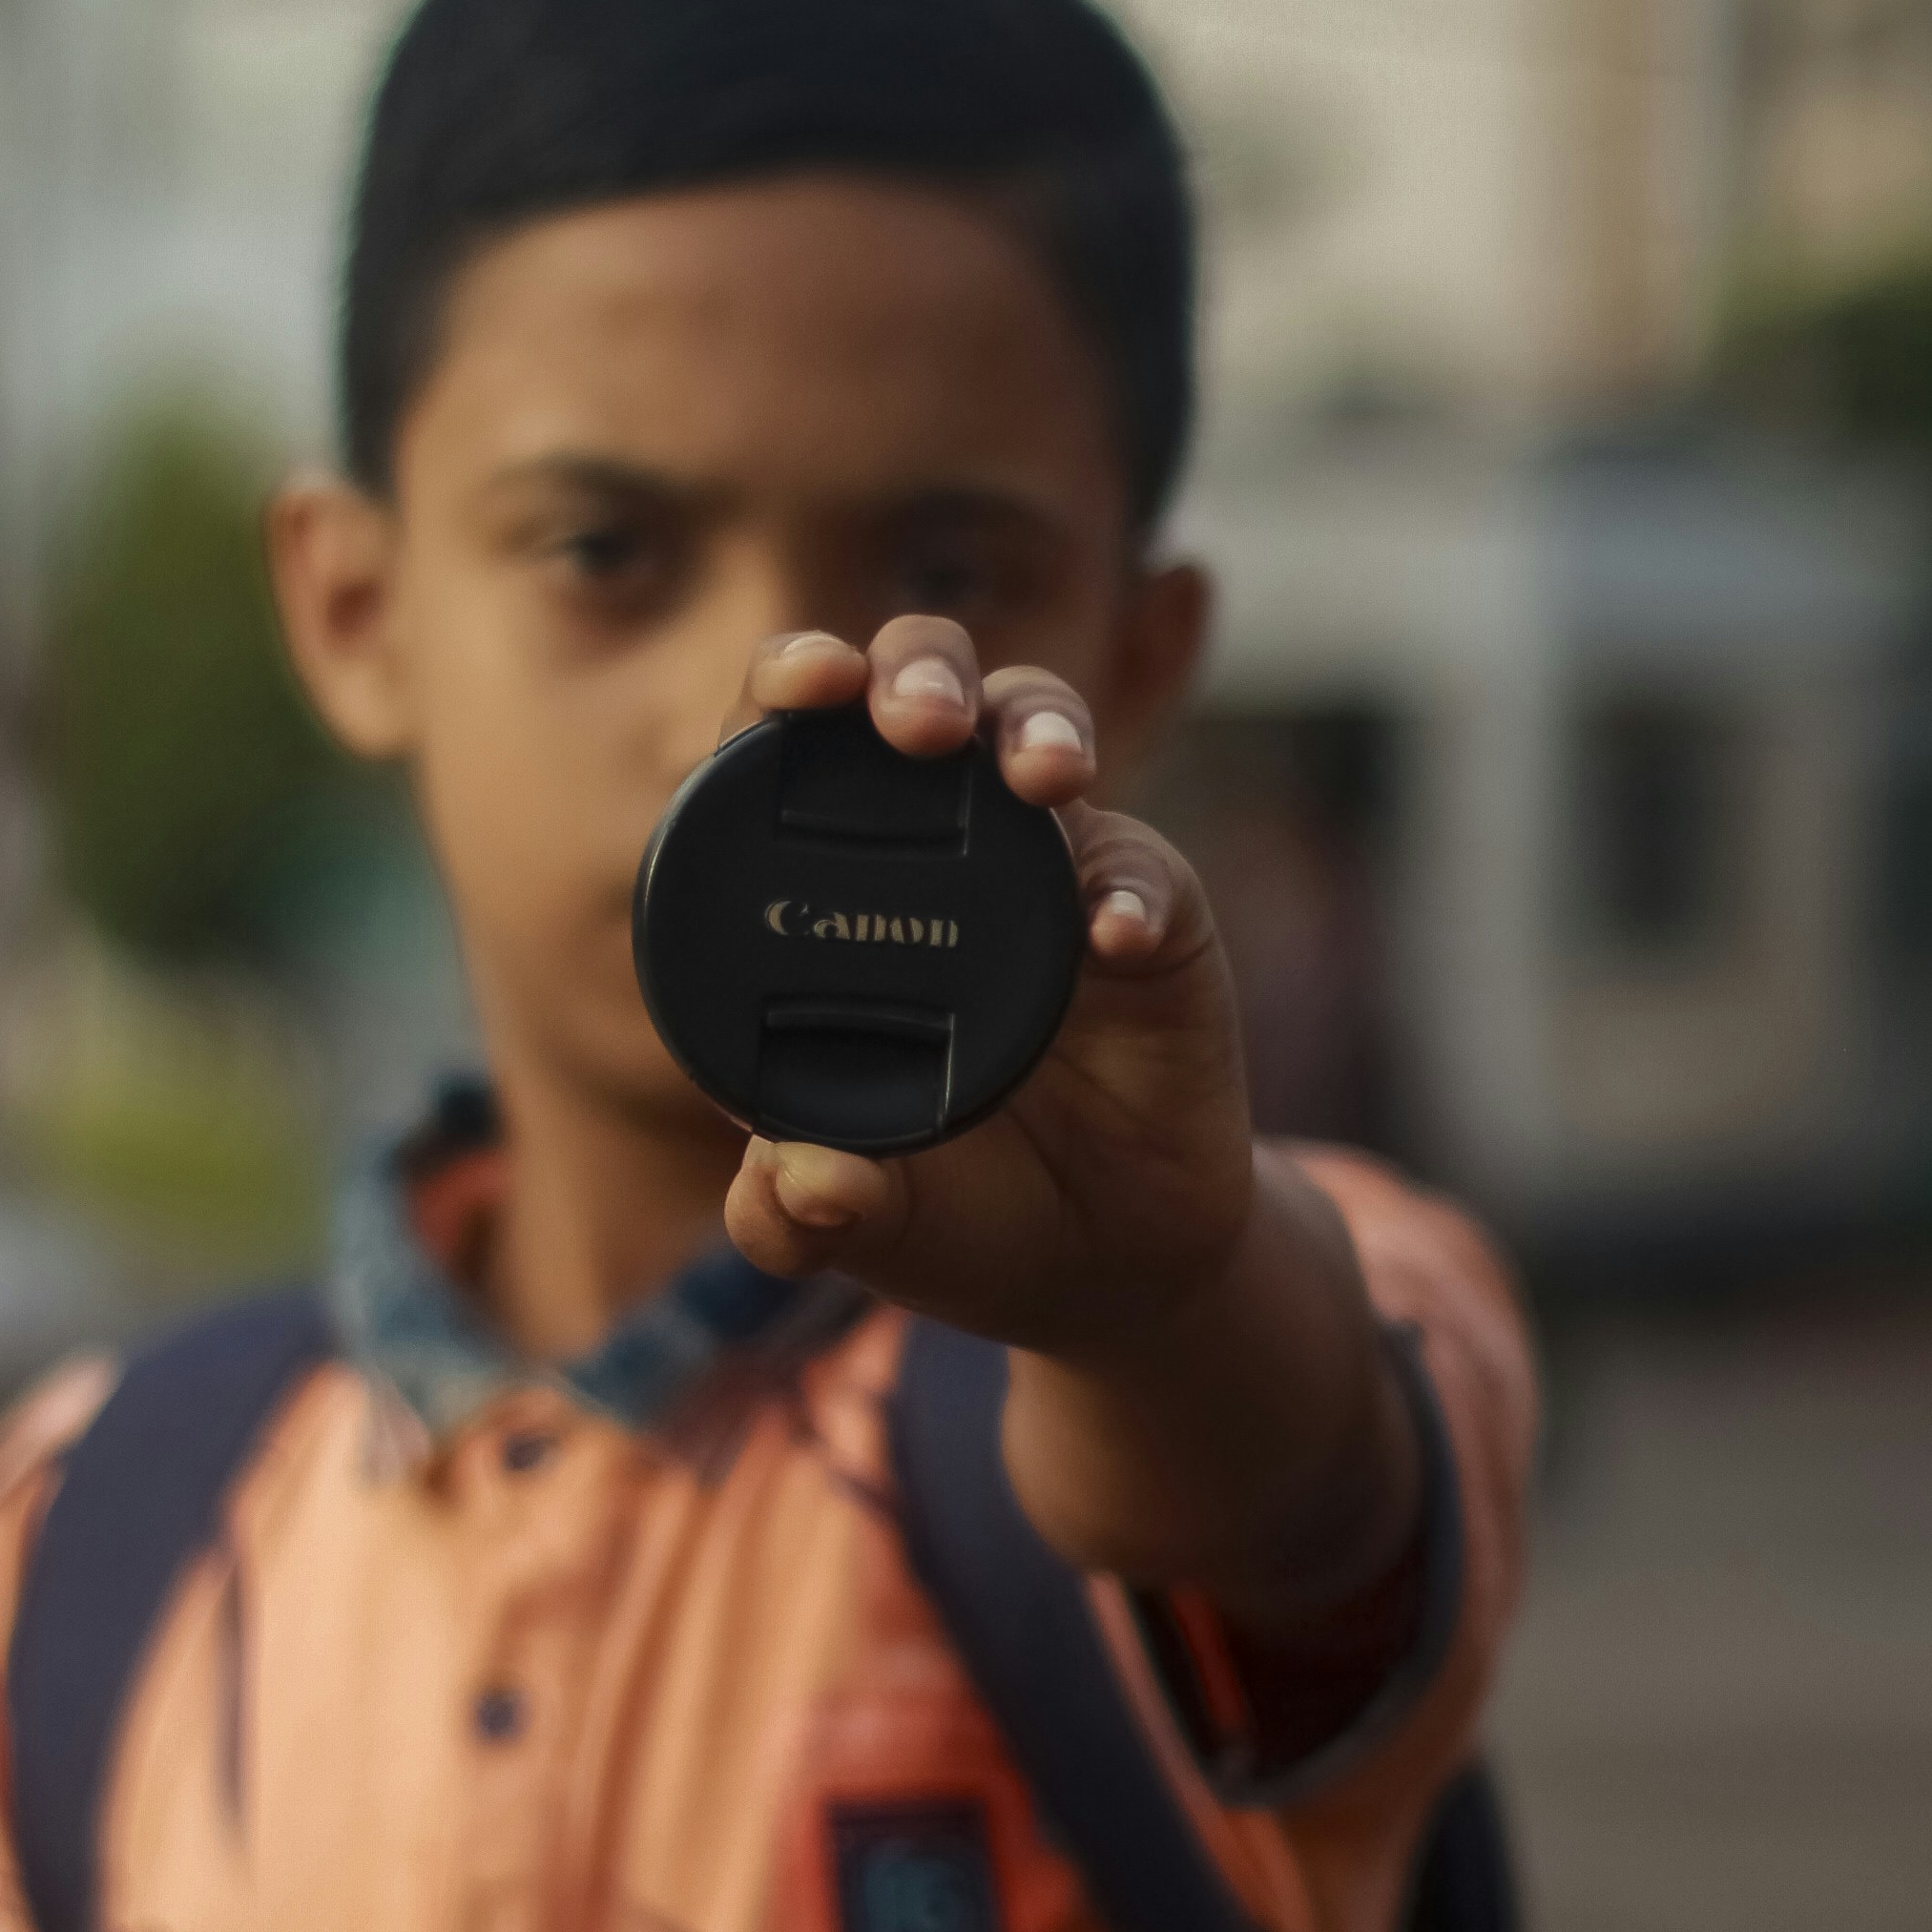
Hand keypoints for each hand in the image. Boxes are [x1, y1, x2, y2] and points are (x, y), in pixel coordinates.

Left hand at [717, 615, 1255, 1369]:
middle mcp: (934, 848)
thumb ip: (794, 1217)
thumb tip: (787, 1182)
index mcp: (831, 891)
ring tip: (1040, 777)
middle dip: (916, 669)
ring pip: (1038, 724)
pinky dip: (1131, 890)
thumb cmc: (961, 1214)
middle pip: (917, 689)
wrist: (1110, 1263)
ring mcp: (1046, 866)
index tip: (797, 687)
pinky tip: (1116, 938)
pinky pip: (1145, 868)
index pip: (780, 755)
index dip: (783, 691)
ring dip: (1035, 722)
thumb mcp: (864, 1226)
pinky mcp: (1152, 912)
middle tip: (916, 723)